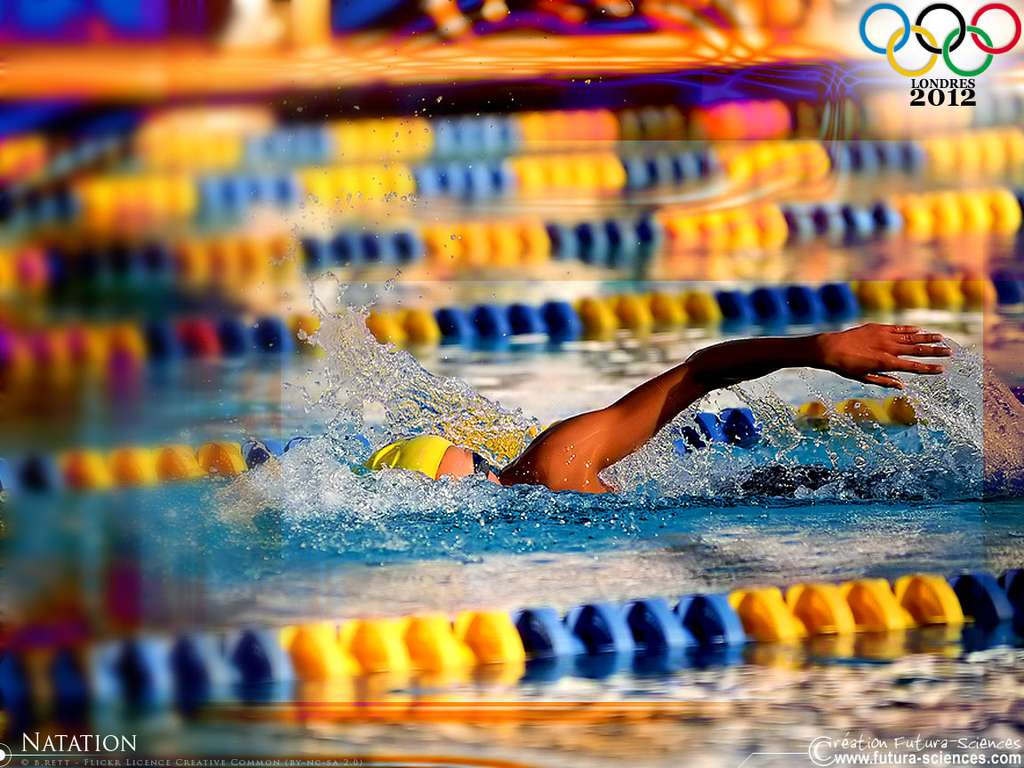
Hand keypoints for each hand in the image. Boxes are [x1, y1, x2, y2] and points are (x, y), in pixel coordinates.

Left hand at [817, 323, 951, 388]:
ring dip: (926, 338)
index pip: (913, 367)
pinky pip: (897, 328)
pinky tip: (920, 330)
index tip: (942, 369)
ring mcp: (883, 336)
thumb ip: (884, 381)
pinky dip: (910, 329)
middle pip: (916, 350)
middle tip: (950, 352)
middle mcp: (888, 348)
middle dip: (935, 352)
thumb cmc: (845, 366)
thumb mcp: (863, 378)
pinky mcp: (877, 327)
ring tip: (941, 338)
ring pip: (910, 337)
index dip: (929, 369)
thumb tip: (902, 386)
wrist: (829, 348)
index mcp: (885, 363)